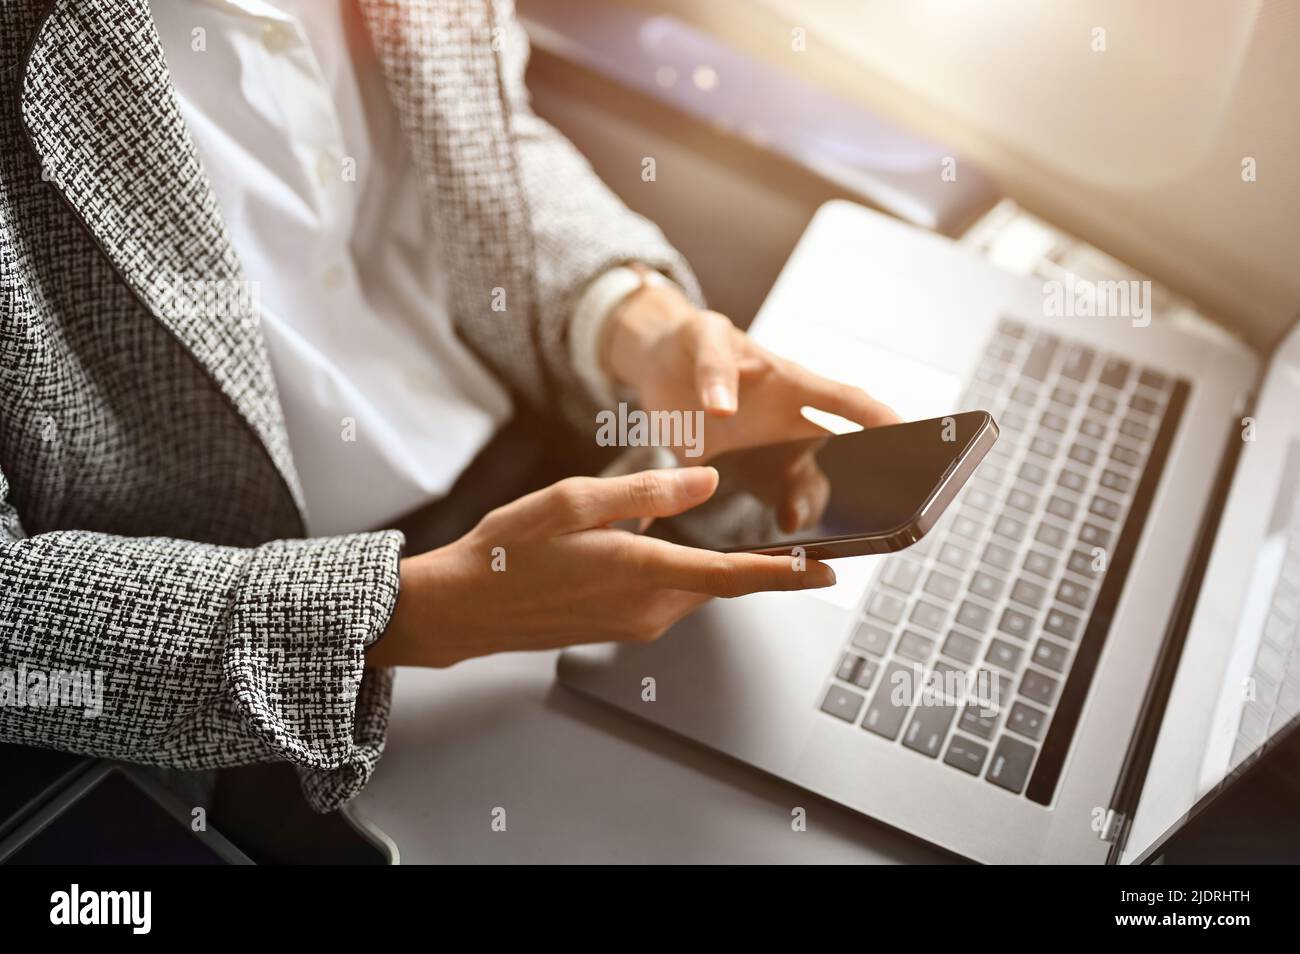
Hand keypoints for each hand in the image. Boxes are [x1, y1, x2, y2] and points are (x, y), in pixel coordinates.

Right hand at [368, 467, 835, 667]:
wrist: (463, 608)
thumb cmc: (507, 551)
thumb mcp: (573, 502)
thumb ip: (647, 493)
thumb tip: (705, 480)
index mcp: (642, 572)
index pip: (733, 575)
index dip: (787, 573)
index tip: (828, 571)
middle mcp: (647, 608)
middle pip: (720, 583)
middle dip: (759, 567)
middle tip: (795, 547)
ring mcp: (633, 625)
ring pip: (692, 589)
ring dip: (711, 569)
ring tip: (712, 541)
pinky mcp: (618, 629)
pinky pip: (665, 598)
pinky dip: (678, 576)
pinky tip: (650, 551)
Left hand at [605, 280, 900, 529]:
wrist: (655, 364)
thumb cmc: (692, 340)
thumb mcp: (704, 338)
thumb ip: (715, 369)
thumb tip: (725, 409)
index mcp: (792, 383)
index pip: (846, 401)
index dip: (879, 417)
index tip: (908, 434)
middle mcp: (786, 422)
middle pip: (832, 456)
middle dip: (852, 481)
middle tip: (859, 505)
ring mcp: (764, 452)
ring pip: (801, 486)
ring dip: (805, 507)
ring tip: (793, 524)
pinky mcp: (735, 476)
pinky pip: (760, 504)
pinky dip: (763, 524)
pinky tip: (758, 540)